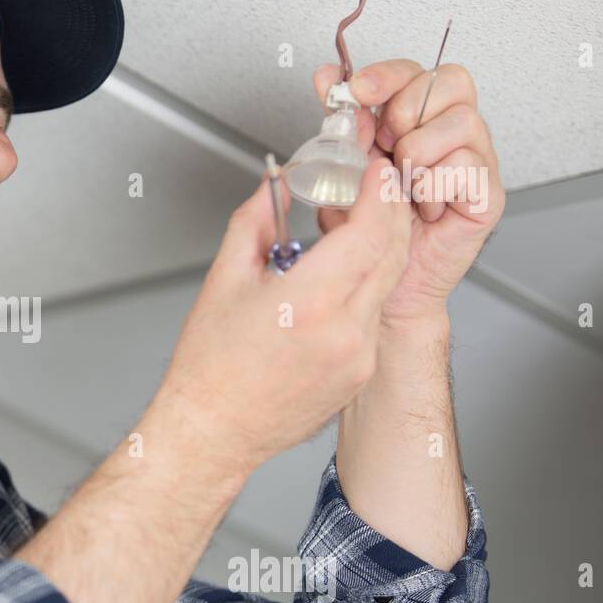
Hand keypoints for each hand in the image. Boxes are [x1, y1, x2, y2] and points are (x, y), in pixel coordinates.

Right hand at [152, 156, 410, 474]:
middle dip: (389, 212)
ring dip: (381, 250)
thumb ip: (254, 222)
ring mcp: (359, 357)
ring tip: (355, 230)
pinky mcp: (360, 374)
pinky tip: (342, 279)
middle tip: (373, 189)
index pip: (370, 230)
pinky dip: (367, 288)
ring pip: (387, 285)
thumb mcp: (224, 280)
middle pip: (392, 253)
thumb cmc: (210, 368)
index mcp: (310, 302)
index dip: (378, 193)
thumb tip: (273, 188)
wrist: (214, 430)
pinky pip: (375, 317)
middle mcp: (345, 331)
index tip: (372, 172)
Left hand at [312, 60, 505, 327]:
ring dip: (418, 153)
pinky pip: (465, 167)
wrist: (380, 281)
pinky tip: (422, 207)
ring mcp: (476, 160)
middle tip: (384, 148)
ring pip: (461, 123)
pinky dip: (433, 187)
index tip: (356, 91)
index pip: (418, 71)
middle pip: (449, 83)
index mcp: (419, 118)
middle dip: (404, 112)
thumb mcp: (343, 166)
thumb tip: (327, 77)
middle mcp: (451, 132)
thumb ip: (341, 121)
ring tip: (403, 184)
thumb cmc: (367, 224)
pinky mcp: (488, 193)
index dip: (387, 75)